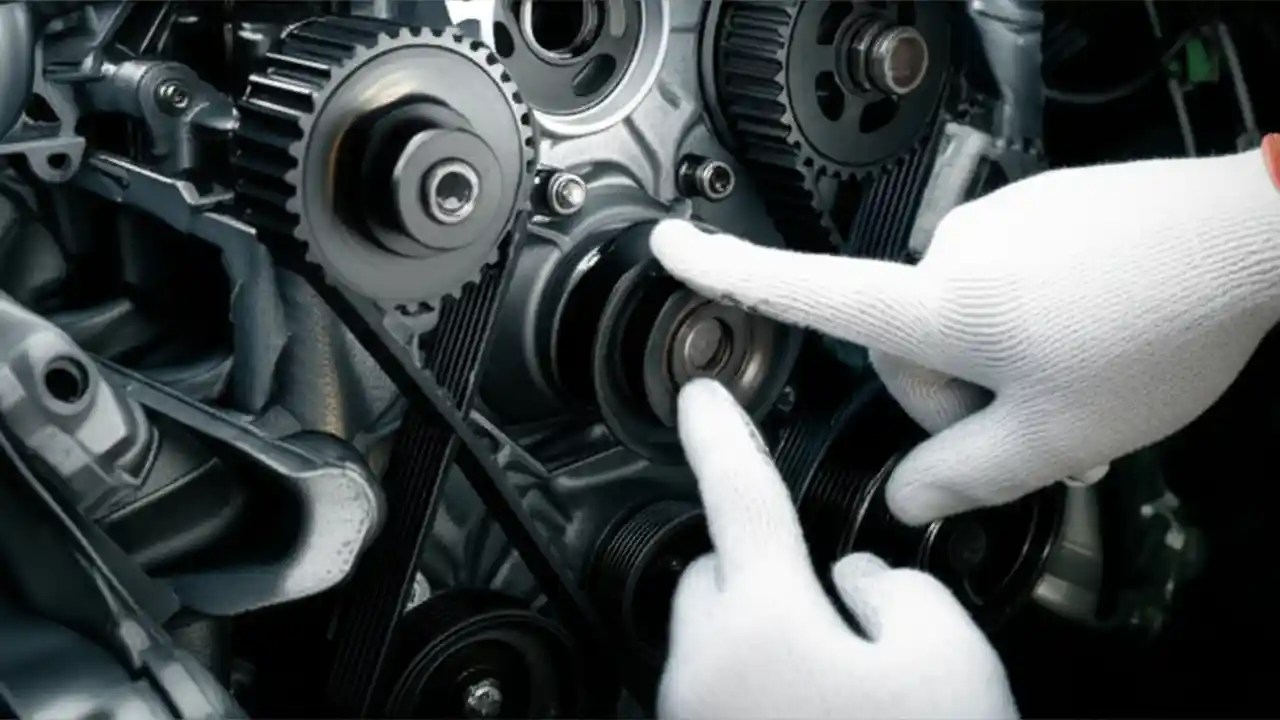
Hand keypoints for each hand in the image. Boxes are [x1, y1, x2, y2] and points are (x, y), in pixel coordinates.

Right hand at [652, 144, 1279, 524]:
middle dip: (958, 396)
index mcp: (942, 305)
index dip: (729, 272)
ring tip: (1078, 387)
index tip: (667, 246)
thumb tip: (906, 500)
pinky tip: (1091, 342)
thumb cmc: (1155, 332)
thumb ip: (964, 478)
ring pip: (963, 319)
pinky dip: (1031, 325)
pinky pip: (1006, 282)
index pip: (809, 291)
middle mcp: (956, 252)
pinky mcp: (1039, 212)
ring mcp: (999, 225)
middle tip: (1035, 428)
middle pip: (909, 345)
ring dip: (1003, 365)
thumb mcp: (1055, 437)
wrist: (1251, 239)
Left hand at [657, 379, 1015, 719]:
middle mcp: (704, 668)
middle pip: (724, 575)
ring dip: (775, 637)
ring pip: (726, 639)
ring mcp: (692, 716)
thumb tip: (864, 580)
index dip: (720, 434)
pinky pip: (729, 691)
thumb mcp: (949, 658)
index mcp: (759, 621)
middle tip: (845, 614)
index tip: (700, 397)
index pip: (736, 494)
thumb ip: (903, 588)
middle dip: (771, 572)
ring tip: (848, 684)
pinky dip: (768, 686)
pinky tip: (828, 712)